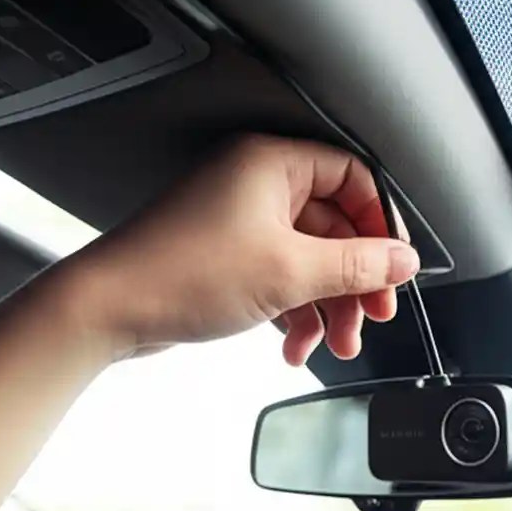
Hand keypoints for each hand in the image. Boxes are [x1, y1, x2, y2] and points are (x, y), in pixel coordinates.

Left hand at [60, 134, 419, 364]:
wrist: (109, 307)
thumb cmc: (183, 272)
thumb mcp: (290, 272)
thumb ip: (357, 266)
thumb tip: (402, 260)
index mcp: (273, 164)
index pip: (353, 178)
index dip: (380, 225)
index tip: (394, 267)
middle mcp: (257, 184)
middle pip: (335, 226)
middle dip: (356, 280)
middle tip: (371, 316)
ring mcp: (241, 221)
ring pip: (310, 259)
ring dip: (328, 305)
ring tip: (335, 345)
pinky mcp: (228, 256)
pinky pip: (281, 277)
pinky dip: (295, 312)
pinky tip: (295, 346)